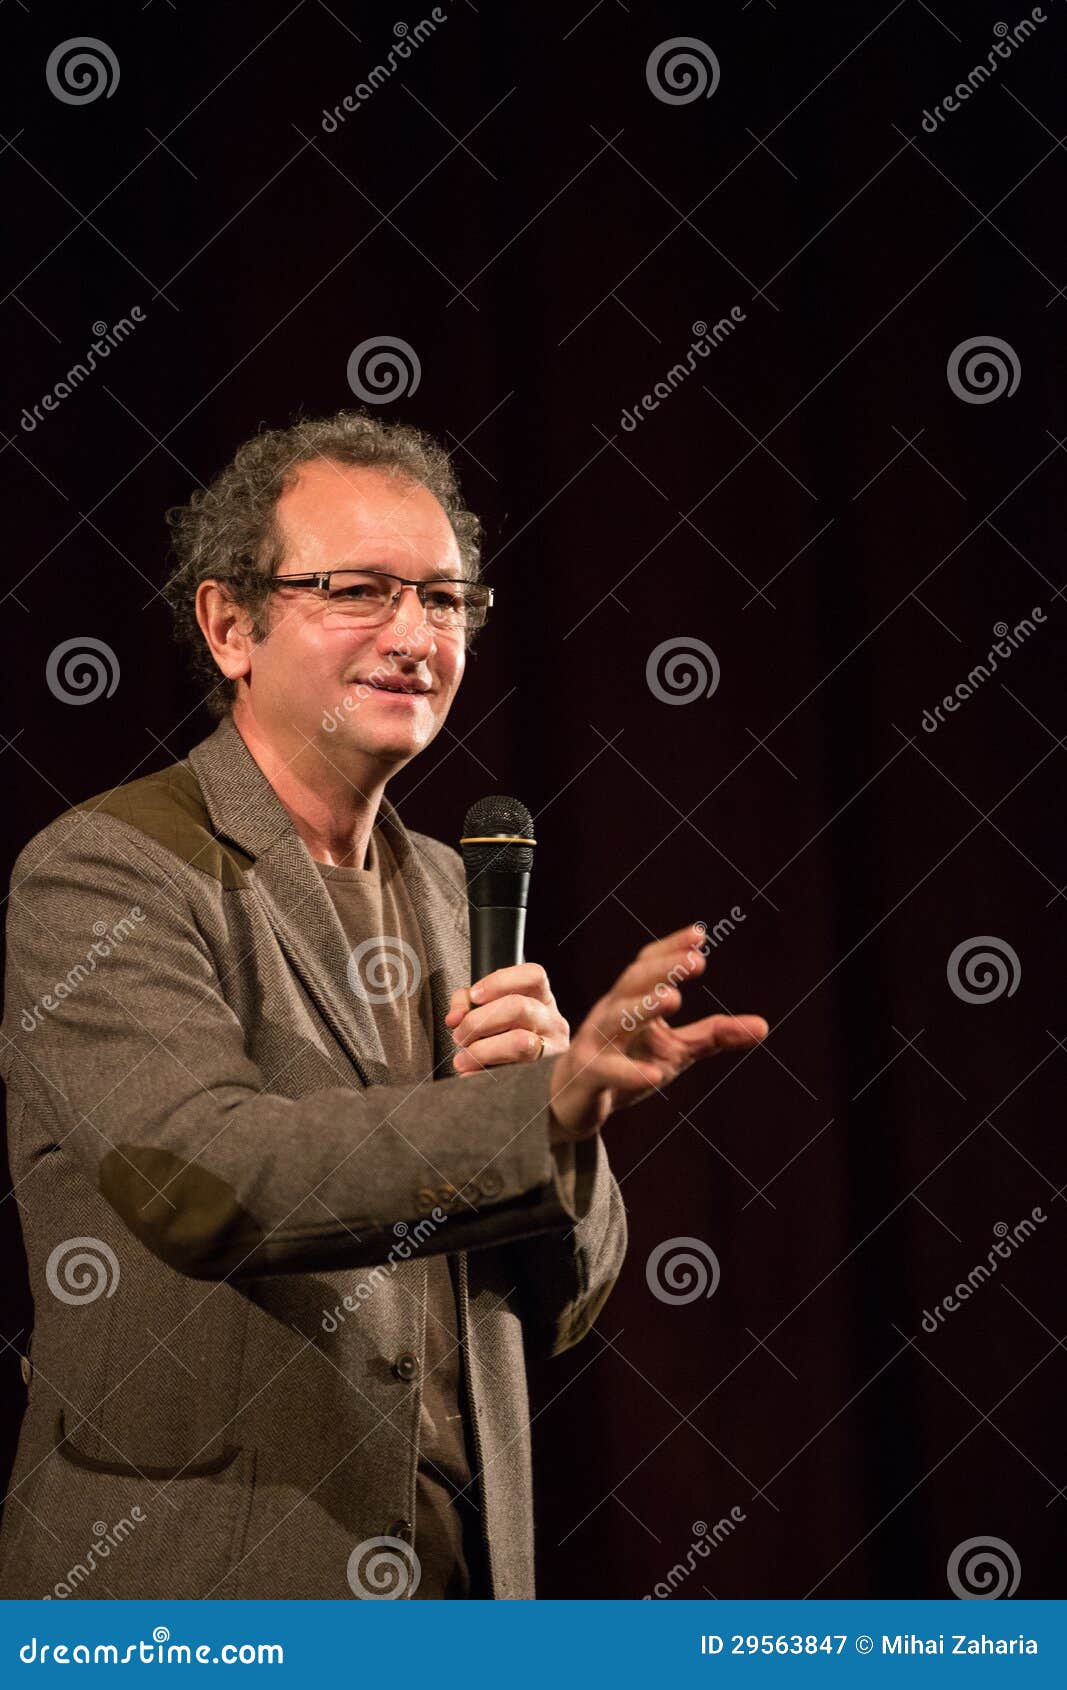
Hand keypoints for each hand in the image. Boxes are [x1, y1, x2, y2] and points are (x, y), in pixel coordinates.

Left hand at [444, 962, 569, 1074]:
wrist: (530, 1083)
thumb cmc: (505, 1039)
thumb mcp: (489, 1012)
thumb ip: (468, 1004)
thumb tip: (455, 1018)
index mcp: (541, 999)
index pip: (533, 975)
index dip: (500, 981)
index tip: (475, 995)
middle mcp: (552, 1021)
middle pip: (518, 1007)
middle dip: (479, 1020)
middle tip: (460, 1036)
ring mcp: (553, 1049)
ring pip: (520, 1042)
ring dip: (482, 1050)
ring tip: (463, 1059)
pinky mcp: (544, 1075)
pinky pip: (514, 1072)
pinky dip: (485, 1073)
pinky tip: (472, 1073)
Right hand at [547, 923, 768, 1143]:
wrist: (573, 1104)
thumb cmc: (625, 1066)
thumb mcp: (674, 1050)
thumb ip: (714, 1035)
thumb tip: (764, 1025)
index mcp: (629, 1001)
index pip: (647, 966)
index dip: (670, 949)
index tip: (699, 935)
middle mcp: (609, 1014)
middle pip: (631, 983)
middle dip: (661, 969)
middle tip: (694, 961)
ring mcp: (595, 1044)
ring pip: (615, 1018)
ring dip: (642, 1006)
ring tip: (673, 998)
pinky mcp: (588, 1077)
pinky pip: (607, 1071)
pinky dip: (631, 1072)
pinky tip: (657, 1075)